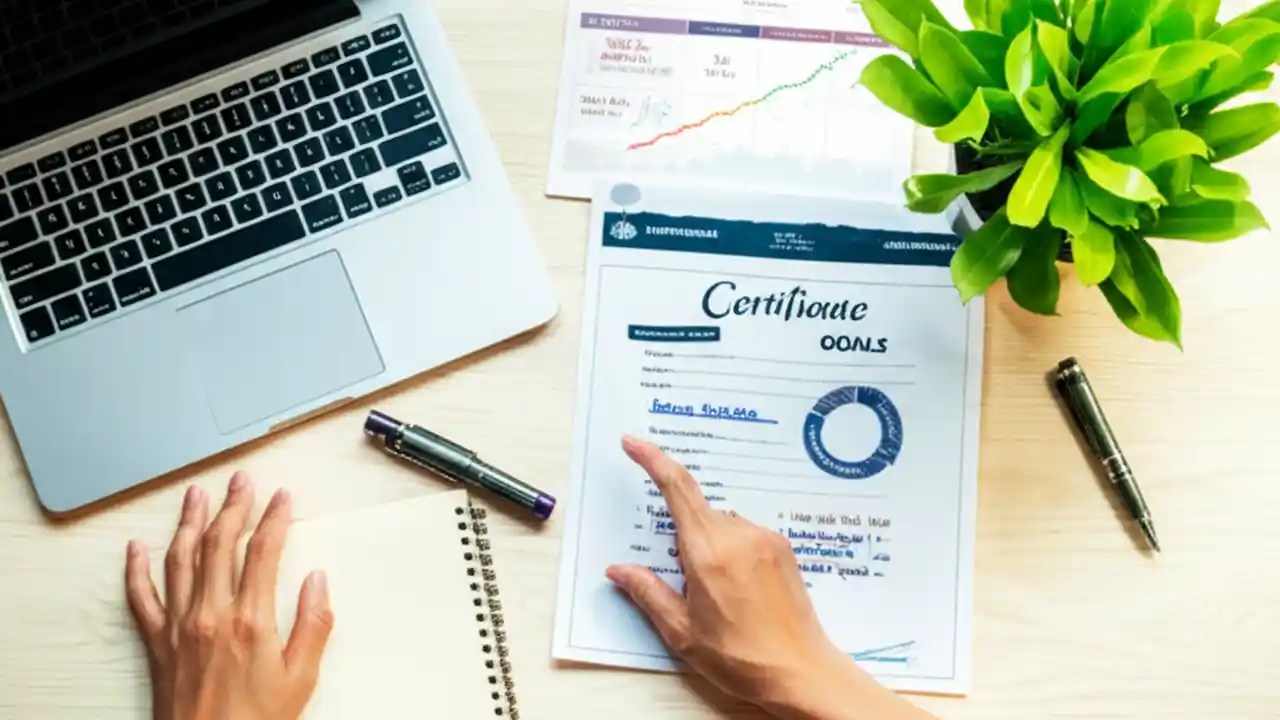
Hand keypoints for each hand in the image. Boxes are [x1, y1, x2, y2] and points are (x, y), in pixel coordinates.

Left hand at [125, 472, 332, 719]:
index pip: (263, 552)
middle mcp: (210, 615)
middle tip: (241, 482)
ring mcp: (179, 626)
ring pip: (180, 559)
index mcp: (250, 620)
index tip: (281, 499)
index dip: (274, 519)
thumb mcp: (301, 678)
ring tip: (196, 496)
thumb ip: (314, 625)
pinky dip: (136, 568)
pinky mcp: (157, 643)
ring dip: (189, 522)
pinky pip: (141, 597)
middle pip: (220, 545)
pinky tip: (137, 548)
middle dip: (233, 507)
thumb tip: (318, 582)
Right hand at [607, 438, 933, 719]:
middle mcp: (739, 535)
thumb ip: (647, 593)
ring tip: (718, 598)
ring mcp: (765, 539)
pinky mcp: (782, 549)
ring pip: (721, 525)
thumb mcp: (682, 632)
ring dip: (708, 547)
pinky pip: (745, 535)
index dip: (652, 460)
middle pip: (697, 513)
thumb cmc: (742, 658)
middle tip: (685, 584)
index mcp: (708, 551)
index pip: (676, 488)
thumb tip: (619, 570)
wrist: (800, 672)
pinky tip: (737, 591)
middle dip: (681, 538)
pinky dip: (731, 553)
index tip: (633, 444)